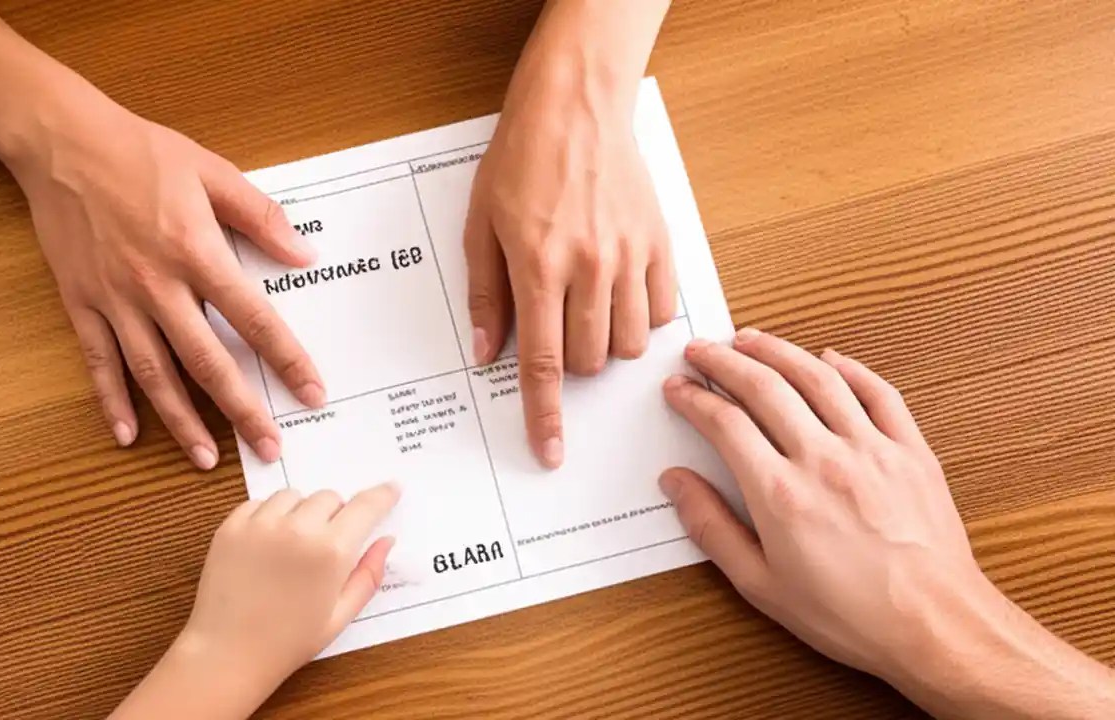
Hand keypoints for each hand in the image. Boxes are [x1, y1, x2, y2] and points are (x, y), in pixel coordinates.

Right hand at [11, 103, 324, 469]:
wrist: (61, 142)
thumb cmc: (141, 152)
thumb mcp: (212, 172)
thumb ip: (261, 217)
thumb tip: (303, 255)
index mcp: (196, 252)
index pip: (253, 319)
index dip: (287, 360)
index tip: (312, 393)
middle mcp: (156, 285)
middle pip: (207, 361)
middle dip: (241, 410)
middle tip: (268, 447)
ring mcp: (115, 299)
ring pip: (152, 374)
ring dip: (181, 421)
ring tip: (206, 458)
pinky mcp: (80, 302)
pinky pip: (98, 362)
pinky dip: (112, 402)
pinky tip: (128, 435)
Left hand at [175, 483, 398, 705]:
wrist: (227, 654)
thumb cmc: (288, 642)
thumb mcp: (340, 616)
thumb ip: (368, 575)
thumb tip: (386, 541)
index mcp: (331, 552)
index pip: (366, 507)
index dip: (382, 495)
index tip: (390, 489)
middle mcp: (297, 529)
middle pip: (329, 497)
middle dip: (336, 514)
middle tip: (327, 544)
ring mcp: (260, 524)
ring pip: (293, 495)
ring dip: (301, 511)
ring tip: (294, 544)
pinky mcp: (231, 527)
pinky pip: (258, 503)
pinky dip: (269, 515)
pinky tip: (267, 544)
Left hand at [466, 73, 676, 468]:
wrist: (575, 106)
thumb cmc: (520, 161)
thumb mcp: (480, 226)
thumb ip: (487, 295)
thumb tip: (486, 353)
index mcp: (538, 266)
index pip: (543, 363)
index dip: (544, 415)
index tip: (549, 451)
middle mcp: (588, 266)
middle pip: (588, 360)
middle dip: (571, 364)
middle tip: (557, 327)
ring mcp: (630, 255)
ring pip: (628, 344)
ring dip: (606, 344)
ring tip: (588, 307)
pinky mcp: (659, 242)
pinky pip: (660, 311)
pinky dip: (640, 318)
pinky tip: (619, 292)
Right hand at [657, 329, 983, 684]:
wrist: (936, 627)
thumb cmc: (852, 616)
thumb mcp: (761, 585)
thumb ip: (712, 528)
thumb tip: (677, 484)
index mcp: (780, 495)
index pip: (725, 423)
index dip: (694, 398)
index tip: (679, 389)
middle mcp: (824, 460)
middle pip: (764, 387)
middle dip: (724, 361)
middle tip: (701, 350)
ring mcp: (872, 450)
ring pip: (817, 377)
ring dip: (777, 350)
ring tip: (750, 339)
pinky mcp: (910, 452)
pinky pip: (878, 393)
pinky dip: (850, 369)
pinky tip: (829, 359)